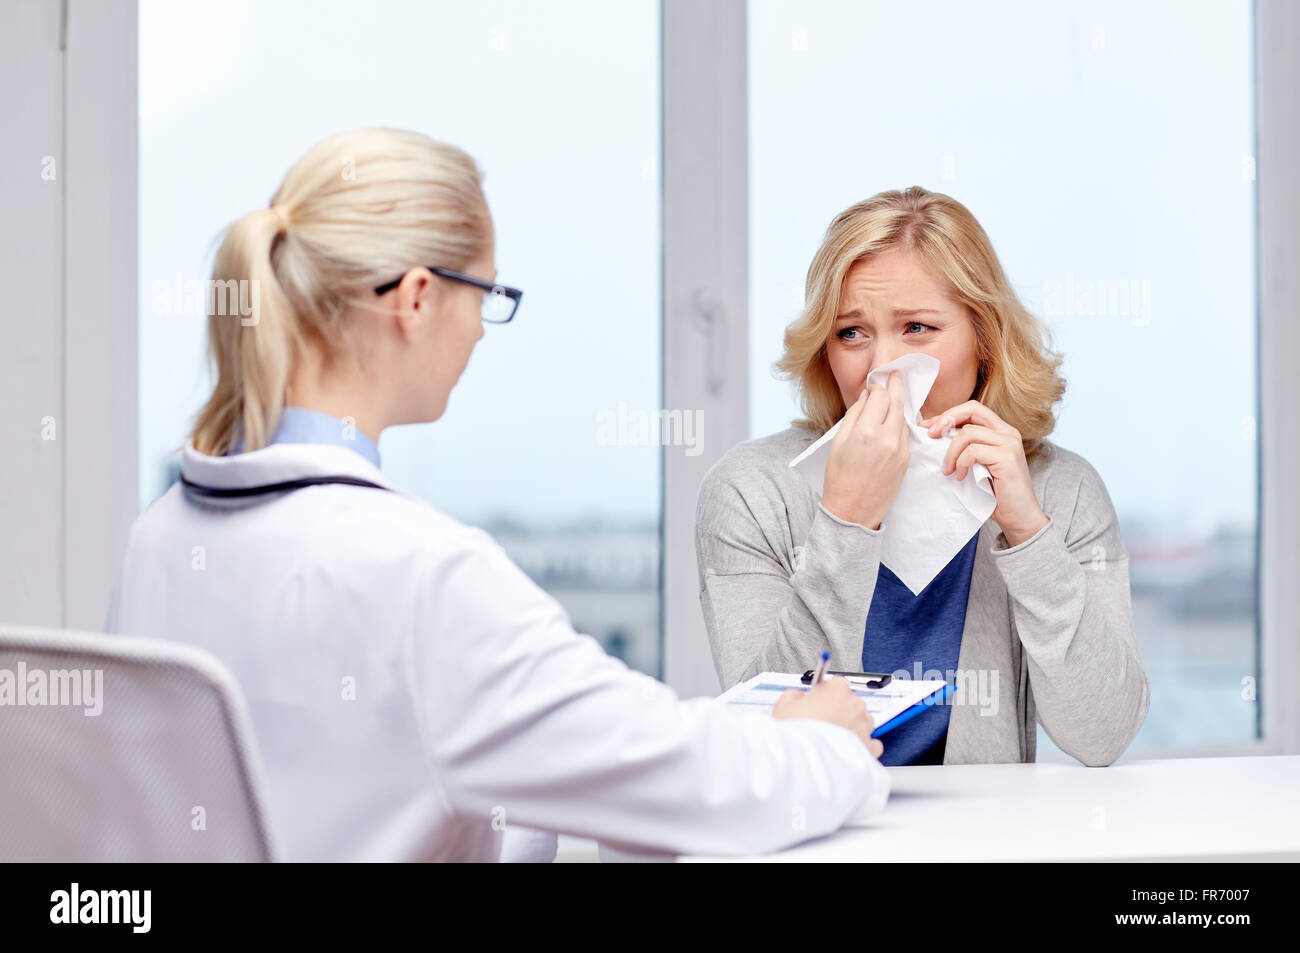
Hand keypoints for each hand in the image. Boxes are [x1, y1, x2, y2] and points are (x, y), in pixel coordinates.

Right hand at [773, 677, 884, 757]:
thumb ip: (794, 695)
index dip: (823, 695)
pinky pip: (873, 744)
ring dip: (852, 726)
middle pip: (850, 702)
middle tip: (821, 724)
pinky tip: (849, 749)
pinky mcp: (869, 747)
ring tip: (833, 740)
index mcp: (836, 688)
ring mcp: (864, 725)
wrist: (804, 761)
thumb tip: (799, 697)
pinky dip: (864, 746)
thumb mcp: (783, 705)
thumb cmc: (795, 733)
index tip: (816, 703)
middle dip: (838, 711)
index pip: (834, 684)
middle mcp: (855, 703)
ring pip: (863, 721)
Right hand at [820, 371, 908, 530]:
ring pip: (903, 417)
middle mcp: (885, 438)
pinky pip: (905, 435)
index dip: (877, 387)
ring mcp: (899, 450)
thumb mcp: (838, 443)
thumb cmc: (839, 478)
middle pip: (896, 402)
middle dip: (895, 386)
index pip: (879, 396)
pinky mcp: (906, 460)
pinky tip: (892, 423)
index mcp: (864, 432)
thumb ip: (853, 416)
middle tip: (895, 375)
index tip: (874, 385)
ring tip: (893, 397)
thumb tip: (866, 397)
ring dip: (898, 406)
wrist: (853, 511)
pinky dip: (899, 425)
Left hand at [917, 400, 1048, 546]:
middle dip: (946, 420)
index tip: (927, 426)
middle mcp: (1008, 433)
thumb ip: (964, 447)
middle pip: (972, 409)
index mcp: (1001, 431)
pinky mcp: (1007, 458)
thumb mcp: (976, 465)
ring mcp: (1010, 444)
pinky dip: (961, 464)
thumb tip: (933, 435)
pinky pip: (973, 451)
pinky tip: (961, 477)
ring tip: (948, 470)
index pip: (972, 409)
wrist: (1019, 517)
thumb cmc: (994, 494)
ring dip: (951, 452)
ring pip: (968, 432)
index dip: (948, 414)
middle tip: (930, 437)